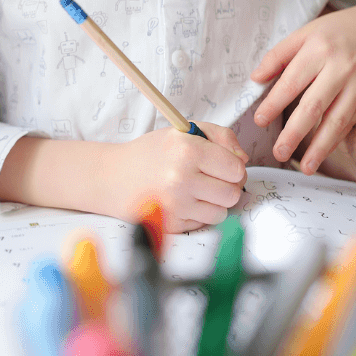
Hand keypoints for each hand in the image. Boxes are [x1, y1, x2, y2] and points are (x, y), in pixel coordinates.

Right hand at [102, 123, 248, 233]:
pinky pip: (203, 224)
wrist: (112, 176)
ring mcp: (175, 205)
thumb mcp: (184, 131)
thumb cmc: (152, 152)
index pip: (237, 168)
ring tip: (197, 190)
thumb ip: (221, 137)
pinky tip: (183, 201)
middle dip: (227, 186)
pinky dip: (198, 215)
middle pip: (233, 193)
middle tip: (211, 179)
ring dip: (214, 203)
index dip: (233, 167)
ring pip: (222, 212)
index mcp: (187, 150)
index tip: (223, 165)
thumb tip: (243, 160)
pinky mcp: (170, 225)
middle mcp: (181, 179)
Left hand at [251, 2, 355, 173]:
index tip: (260, 120)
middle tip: (278, 152)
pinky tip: (323, 154)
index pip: (292, 81)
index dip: (275, 103)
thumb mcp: (306, 32)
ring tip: (305, 167)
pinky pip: (350, 122)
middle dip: (295, 133)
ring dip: (321, 147)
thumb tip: (255, 78)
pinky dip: (336, 140)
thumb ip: (279, 55)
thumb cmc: (336, 31)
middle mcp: (339, 67)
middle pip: (314, 105)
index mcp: (318, 49)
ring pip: (337, 120)